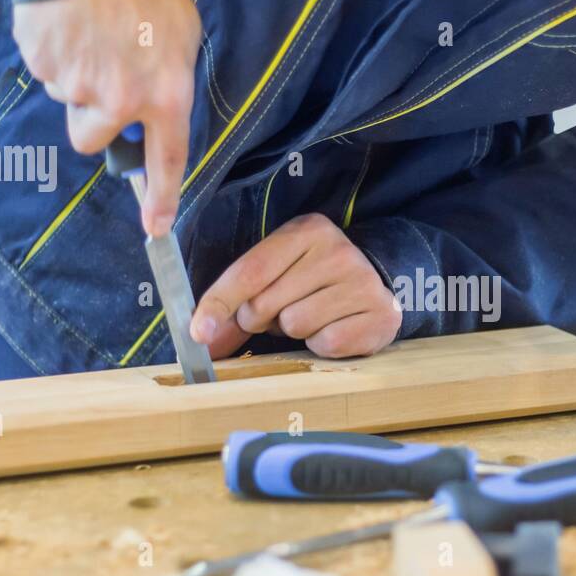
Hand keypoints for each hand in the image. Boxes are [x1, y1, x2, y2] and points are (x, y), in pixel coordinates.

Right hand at [12, 0, 200, 236]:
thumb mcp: (183, 39)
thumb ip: (167, 85)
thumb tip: (149, 114)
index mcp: (165, 97)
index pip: (165, 162)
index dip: (160, 198)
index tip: (155, 227)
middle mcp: (118, 101)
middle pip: (92, 139)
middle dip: (94, 118)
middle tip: (104, 76)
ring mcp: (74, 84)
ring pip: (68, 101)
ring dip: (76, 78)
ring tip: (91, 33)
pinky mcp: (41, 62)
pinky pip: (46, 71)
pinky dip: (54, 54)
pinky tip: (69, 23)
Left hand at [191, 214, 402, 358]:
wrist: (375, 288)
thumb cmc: (313, 283)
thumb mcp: (276, 276)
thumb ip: (236, 303)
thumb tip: (202, 338)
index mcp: (307, 230)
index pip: (251, 270)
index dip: (219, 302)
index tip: (197, 332)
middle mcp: (337, 250)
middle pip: (266, 303)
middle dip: (261, 319)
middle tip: (280, 312)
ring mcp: (361, 282)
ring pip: (295, 325)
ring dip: (295, 331)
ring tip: (311, 317)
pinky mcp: (377, 315)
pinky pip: (324, 343)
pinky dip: (321, 344)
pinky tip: (333, 327)